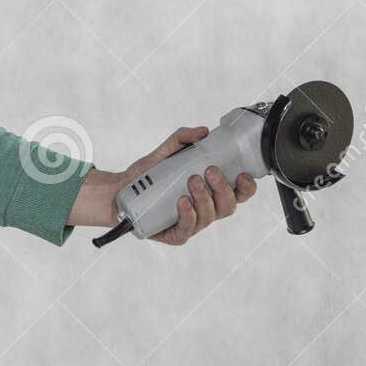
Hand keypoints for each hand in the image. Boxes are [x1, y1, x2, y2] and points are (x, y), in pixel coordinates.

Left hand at [72, 125, 257, 245]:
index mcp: (210, 191)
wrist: (119, 191)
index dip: (246, 186)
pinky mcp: (175, 234)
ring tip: (191, 181)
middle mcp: (205, 208)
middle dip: (223, 188)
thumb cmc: (147, 175)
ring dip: (204, 197)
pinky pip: (188, 229)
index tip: (242, 173)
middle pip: (228, 205)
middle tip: (210, 171)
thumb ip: (182, 139)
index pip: (238, 193)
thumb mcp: (164, 152)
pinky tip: (182, 201)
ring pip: (210, 216)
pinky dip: (188, 214)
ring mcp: (192, 223)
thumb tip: (203, 131)